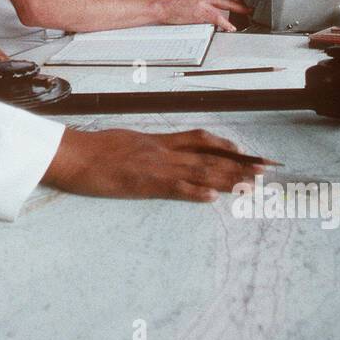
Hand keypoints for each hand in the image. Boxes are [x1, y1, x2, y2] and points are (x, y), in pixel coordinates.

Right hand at [42, 127, 272, 201]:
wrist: (73, 154)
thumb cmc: (94, 150)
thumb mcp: (127, 141)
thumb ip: (148, 146)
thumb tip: (162, 151)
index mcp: (159, 141)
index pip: (201, 140)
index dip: (228, 147)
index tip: (250, 153)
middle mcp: (163, 151)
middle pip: (208, 156)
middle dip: (239, 164)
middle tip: (266, 170)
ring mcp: (154, 167)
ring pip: (198, 172)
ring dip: (227, 179)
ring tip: (252, 185)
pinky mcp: (143, 184)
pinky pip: (174, 188)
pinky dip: (194, 193)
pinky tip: (213, 199)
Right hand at [156, 0, 250, 30]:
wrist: (162, 7)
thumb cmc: (172, 5)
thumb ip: (200, 1)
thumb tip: (207, 8)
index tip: (239, 1)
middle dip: (239, 3)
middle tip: (248, 8)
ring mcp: (203, 4)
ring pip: (226, 6)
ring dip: (237, 11)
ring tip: (245, 16)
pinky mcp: (201, 13)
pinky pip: (218, 18)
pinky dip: (226, 23)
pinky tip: (231, 27)